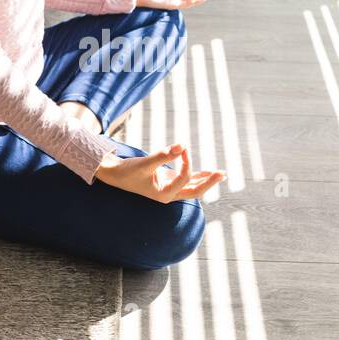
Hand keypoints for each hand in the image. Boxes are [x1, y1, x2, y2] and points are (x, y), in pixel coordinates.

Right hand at [96, 143, 223, 202]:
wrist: (115, 175)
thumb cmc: (128, 171)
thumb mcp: (145, 163)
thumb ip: (163, 155)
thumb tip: (182, 145)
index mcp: (164, 194)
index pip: (184, 178)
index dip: (186, 161)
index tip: (182, 147)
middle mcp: (169, 194)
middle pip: (195, 191)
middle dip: (209, 182)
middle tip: (223, 173)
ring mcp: (170, 188)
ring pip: (193, 187)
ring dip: (207, 180)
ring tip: (222, 174)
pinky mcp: (168, 181)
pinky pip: (187, 180)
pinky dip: (198, 176)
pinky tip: (208, 172)